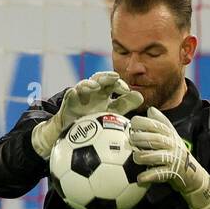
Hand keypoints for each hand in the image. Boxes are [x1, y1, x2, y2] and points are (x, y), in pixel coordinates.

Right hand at [30, 71, 144, 158]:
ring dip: (89, 83)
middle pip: (99, 78)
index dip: (120, 84)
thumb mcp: (111, 112)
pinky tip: (76, 92)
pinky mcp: (69, 101)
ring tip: (96, 86)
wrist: (74, 132)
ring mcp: (80, 95)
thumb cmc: (94, 120)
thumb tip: (140, 96)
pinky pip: (70, 94)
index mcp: (104, 92)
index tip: (126, 90)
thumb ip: (125, 105)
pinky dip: (73, 93)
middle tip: (115, 77)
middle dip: (106, 77)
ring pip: (84, 84)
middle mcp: (92, 91)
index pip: (113, 83)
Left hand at [128, 105, 209, 208]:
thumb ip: (160, 122)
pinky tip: (140, 178)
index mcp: (169, 134)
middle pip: (156, 139)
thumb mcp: (171, 135)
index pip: (157, 125)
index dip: (144, 122)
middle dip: (142, 138)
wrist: (190, 172)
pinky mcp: (170, 173)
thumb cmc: (174, 150)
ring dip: (144, 156)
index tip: (132, 123)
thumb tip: (150, 109)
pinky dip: (148, 176)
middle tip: (131, 139)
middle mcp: (171, 145)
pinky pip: (159, 174)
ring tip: (135, 157)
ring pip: (157, 156)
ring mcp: (171, 159)